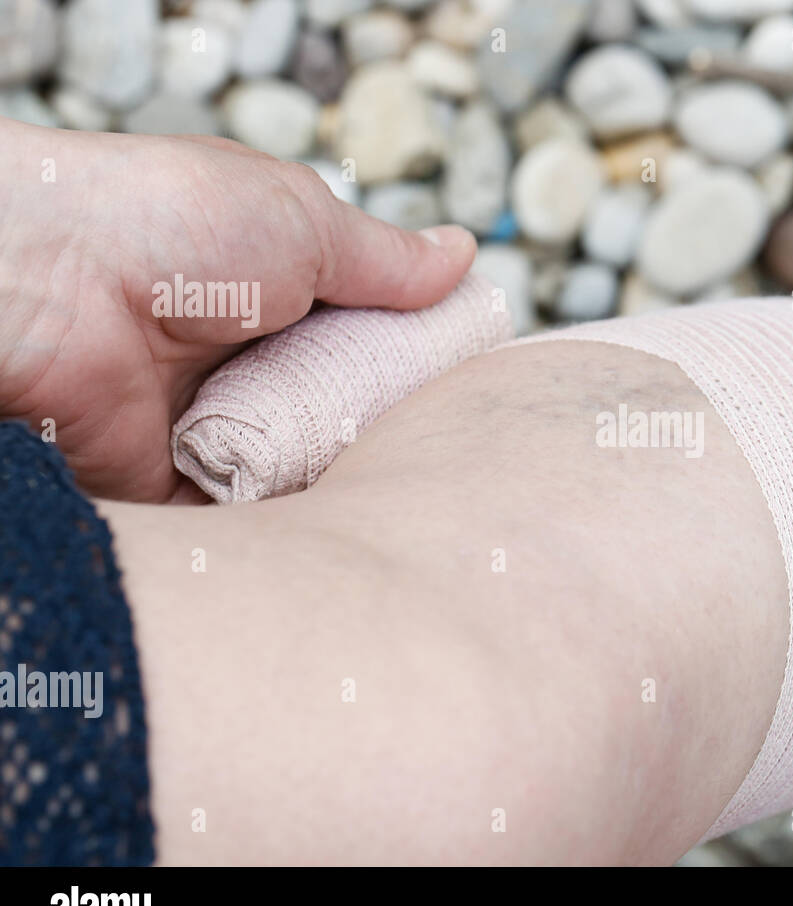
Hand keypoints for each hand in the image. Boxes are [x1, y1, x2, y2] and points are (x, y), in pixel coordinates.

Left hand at [0, 118, 475, 501]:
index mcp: (276, 286)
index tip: (467, 379)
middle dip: (387, 422)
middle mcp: (248, 354)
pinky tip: (344, 518)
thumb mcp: (302, 221)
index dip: (416, 354)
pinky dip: (290, 516)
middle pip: (343, 404)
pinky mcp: (177, 480)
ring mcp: (213, 418)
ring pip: (304, 462)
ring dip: (344, 470)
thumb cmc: (171, 225)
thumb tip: (465, 253)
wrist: (46, 284)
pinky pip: (250, 510)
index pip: (367, 330)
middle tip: (442, 441)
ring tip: (406, 484)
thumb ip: (386, 257)